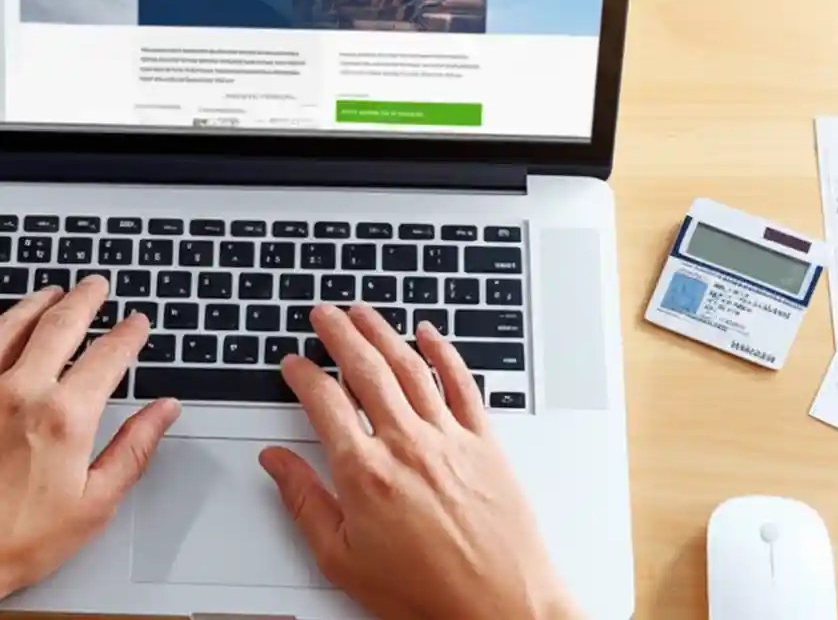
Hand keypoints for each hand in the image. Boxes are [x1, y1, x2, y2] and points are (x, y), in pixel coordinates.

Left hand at [0, 278, 179, 598]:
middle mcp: (18, 393)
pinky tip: (1, 328)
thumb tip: (165, 411)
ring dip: (34, 304)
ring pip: (7, 326)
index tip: (137, 323)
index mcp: (64, 417)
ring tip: (49, 293)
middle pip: (57, 326)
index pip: (108, 356)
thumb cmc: (17, 540)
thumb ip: (134, 447)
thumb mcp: (95, 502)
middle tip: (95, 285)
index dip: (128, 334)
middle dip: (82, 300)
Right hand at [259, 304, 579, 619]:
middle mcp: (407, 445)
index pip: (324, 403)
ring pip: (411, 367)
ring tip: (363, 312)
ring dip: (383, 333)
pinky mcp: (484, 442)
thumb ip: (304, 502)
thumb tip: (275, 464)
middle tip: (323, 314)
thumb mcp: (342, 559)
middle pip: (366, 370)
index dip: (302, 375)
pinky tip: (430, 335)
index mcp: (364, 473)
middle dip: (339, 334)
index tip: (292, 363)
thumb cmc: (424, 591)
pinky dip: (444, 354)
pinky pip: (462, 384)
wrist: (497, 603)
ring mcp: (449, 439)